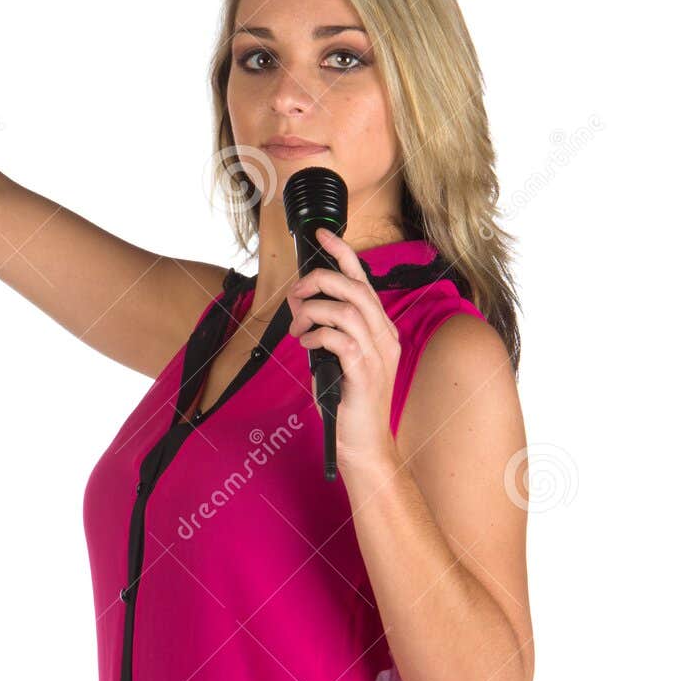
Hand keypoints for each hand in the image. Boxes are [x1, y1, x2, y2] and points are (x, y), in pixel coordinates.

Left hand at [286, 227, 402, 472]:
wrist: (364, 445)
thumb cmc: (348, 402)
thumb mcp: (337, 358)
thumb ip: (326, 331)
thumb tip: (302, 307)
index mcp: (380, 329)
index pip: (364, 280)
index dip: (342, 253)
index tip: (322, 235)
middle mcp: (384, 336)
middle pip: (354, 287)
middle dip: (318, 282)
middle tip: (295, 296)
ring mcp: (378, 355)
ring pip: (347, 310)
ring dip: (313, 311)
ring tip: (297, 327)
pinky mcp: (364, 374)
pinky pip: (340, 340)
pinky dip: (317, 336)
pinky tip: (306, 346)